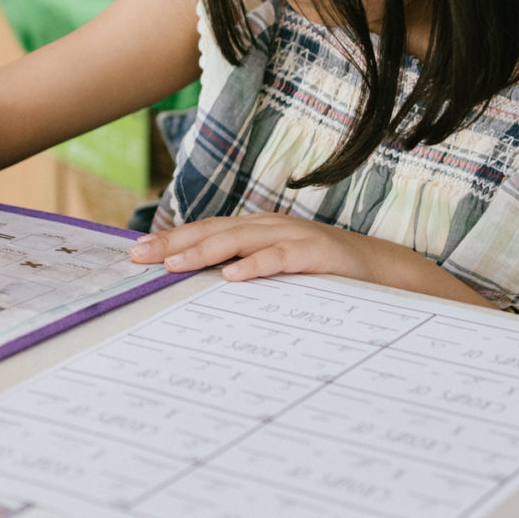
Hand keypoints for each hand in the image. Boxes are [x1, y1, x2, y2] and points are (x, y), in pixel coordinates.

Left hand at [128, 213, 387, 283]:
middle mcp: (269, 227)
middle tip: (140, 256)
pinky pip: (281, 258)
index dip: (171, 240)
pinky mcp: (316, 254)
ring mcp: (292, 237)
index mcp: (256, 231)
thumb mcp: (277, 272)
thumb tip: (200, 290)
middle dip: (174, 243)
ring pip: (240, 240)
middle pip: (214, 231)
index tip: (134, 254)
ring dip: (204, 251)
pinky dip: (256, 265)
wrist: (384, 272)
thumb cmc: (323, 274)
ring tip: (173, 264)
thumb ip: (244, 273)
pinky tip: (232, 276)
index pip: (205, 232)